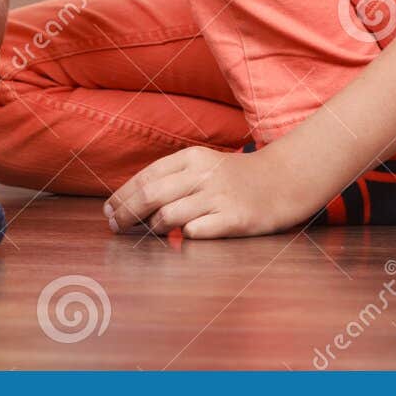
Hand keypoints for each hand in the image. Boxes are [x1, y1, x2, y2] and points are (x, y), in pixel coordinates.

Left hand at [103, 145, 317, 238]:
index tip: (108, 211)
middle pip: (150, 195)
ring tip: (149, 234)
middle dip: (125, 213)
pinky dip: (183, 236)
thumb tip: (133, 200)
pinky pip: (196, 232)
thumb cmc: (237, 177)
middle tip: (114, 227)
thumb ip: (173, 178)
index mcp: (192, 158)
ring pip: (168, 215)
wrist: (286, 179)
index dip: (122, 195)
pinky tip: (182, 237)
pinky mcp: (235, 219)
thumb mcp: (204, 165)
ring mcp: (219, 197)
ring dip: (152, 228)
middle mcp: (203, 174)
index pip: (146, 177)